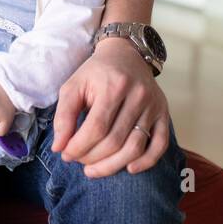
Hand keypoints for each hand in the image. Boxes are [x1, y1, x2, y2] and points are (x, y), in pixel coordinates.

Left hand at [51, 37, 169, 177]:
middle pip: (115, 141)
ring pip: (136, 147)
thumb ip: (64, 116)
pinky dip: (147, 162)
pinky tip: (130, 168)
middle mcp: (137, 95)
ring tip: (94, 170)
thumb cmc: (96, 72)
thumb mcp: (73, 86)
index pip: (96, 128)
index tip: (66, 154)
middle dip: (92, 158)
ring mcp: (153, 105)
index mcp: (113, 86)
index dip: (79, 147)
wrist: (126, 54)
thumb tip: (59, 147)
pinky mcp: (163, 113)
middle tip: (79, 161)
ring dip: (113, 166)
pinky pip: (160, 144)